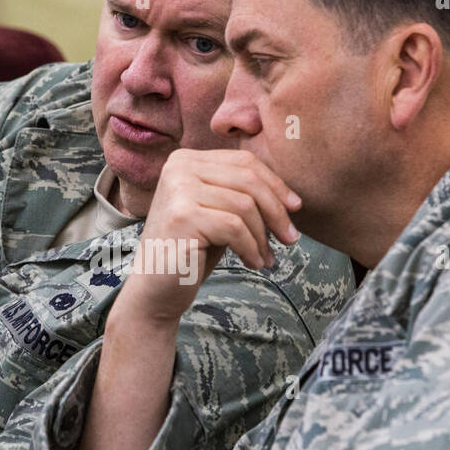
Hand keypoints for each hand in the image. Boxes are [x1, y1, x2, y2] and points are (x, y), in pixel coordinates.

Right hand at [119, 149, 300, 326]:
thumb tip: (291, 197)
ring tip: (265, 257)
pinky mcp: (182, 216)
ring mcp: (178, 190)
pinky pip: (235, 228)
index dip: (276, 185)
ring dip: (263, 236)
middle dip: (276, 211)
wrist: (155, 290)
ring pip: (245, 205)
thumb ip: (241, 194)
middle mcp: (179, 168)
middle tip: (291, 238)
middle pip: (248, 179)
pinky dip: (251, 248)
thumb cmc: (191, 251)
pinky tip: (252, 263)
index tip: (295, 208)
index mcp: (186, 160)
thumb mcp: (218, 213)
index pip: (244, 162)